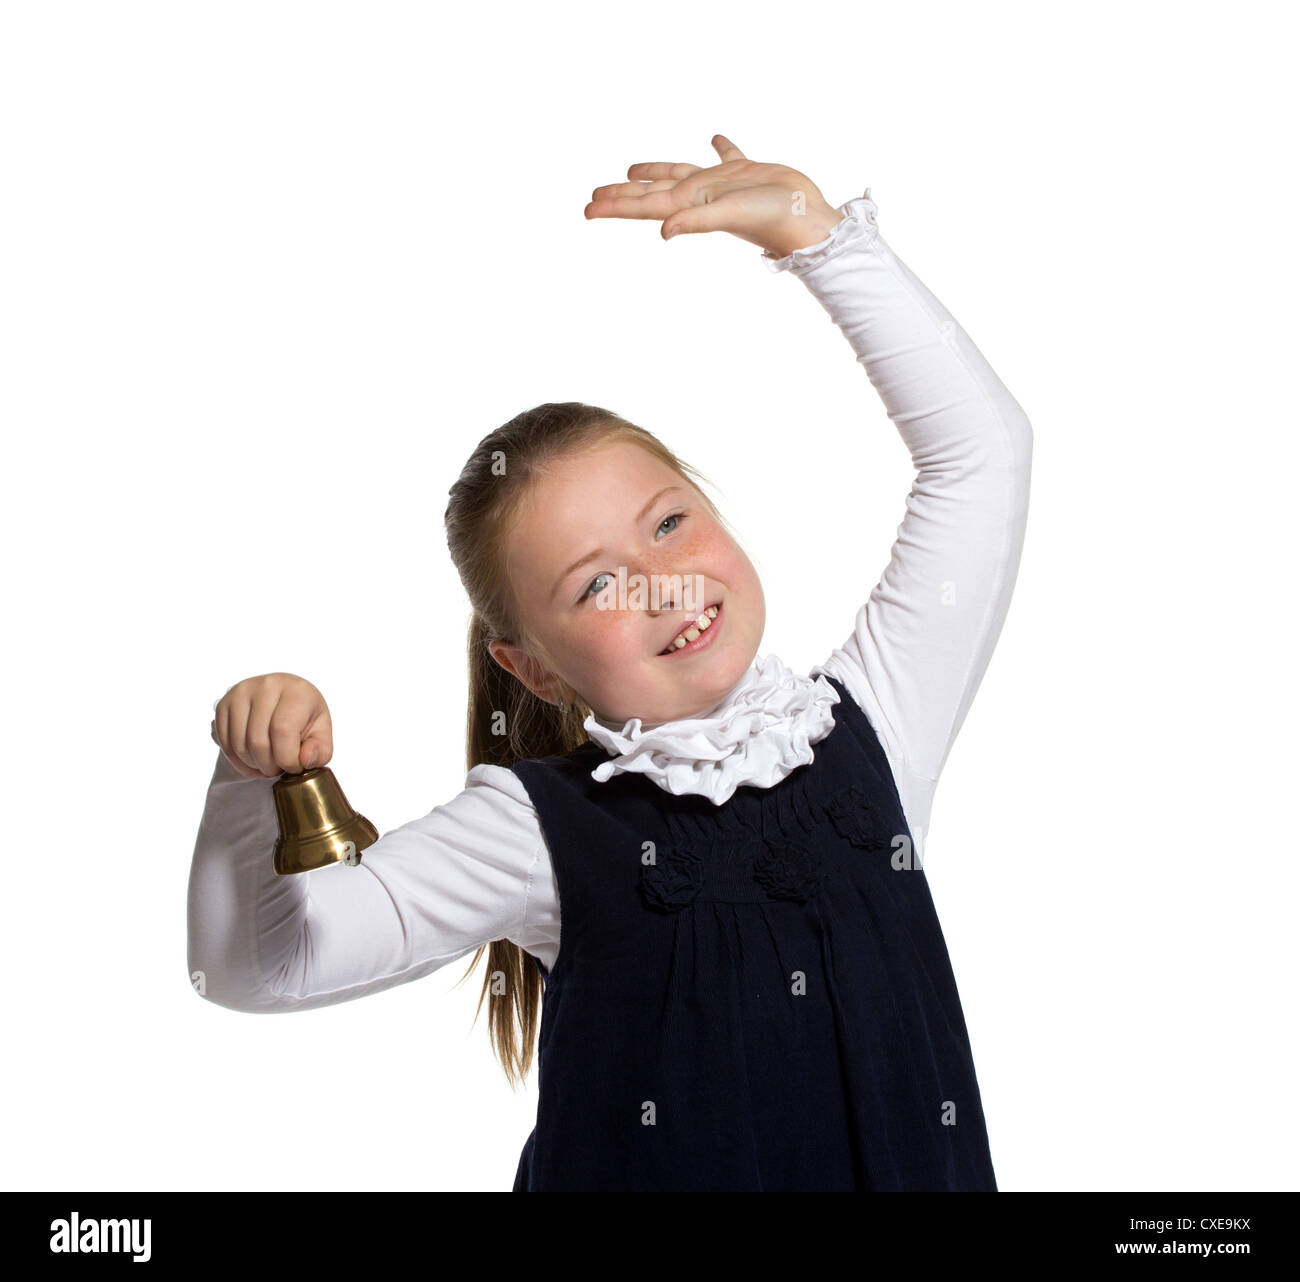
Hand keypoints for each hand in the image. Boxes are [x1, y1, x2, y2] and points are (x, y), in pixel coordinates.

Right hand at [210, 672, 333, 778]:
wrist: (283, 697)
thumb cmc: (304, 715)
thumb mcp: (322, 732)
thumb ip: (320, 750)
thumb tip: (305, 760)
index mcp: (295, 690)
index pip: (283, 730)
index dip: (288, 758)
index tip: (295, 766)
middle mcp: (265, 686)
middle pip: (258, 741)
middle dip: (270, 766)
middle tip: (280, 767)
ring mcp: (240, 694)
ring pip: (239, 746)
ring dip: (254, 765)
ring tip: (268, 764)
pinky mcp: (223, 705)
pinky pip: (225, 744)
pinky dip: (239, 762)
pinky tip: (253, 760)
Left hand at [584, 134, 842, 257]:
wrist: (808, 218)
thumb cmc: (770, 219)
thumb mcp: (728, 214)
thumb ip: (696, 220)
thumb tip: (663, 232)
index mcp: (690, 203)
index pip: (643, 204)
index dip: (614, 205)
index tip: (587, 210)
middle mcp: (700, 195)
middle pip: (652, 191)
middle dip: (623, 194)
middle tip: (595, 196)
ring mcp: (721, 185)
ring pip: (679, 174)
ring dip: (656, 171)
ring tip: (634, 170)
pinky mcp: (746, 173)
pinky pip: (727, 156)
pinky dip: (720, 147)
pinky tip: (714, 139)